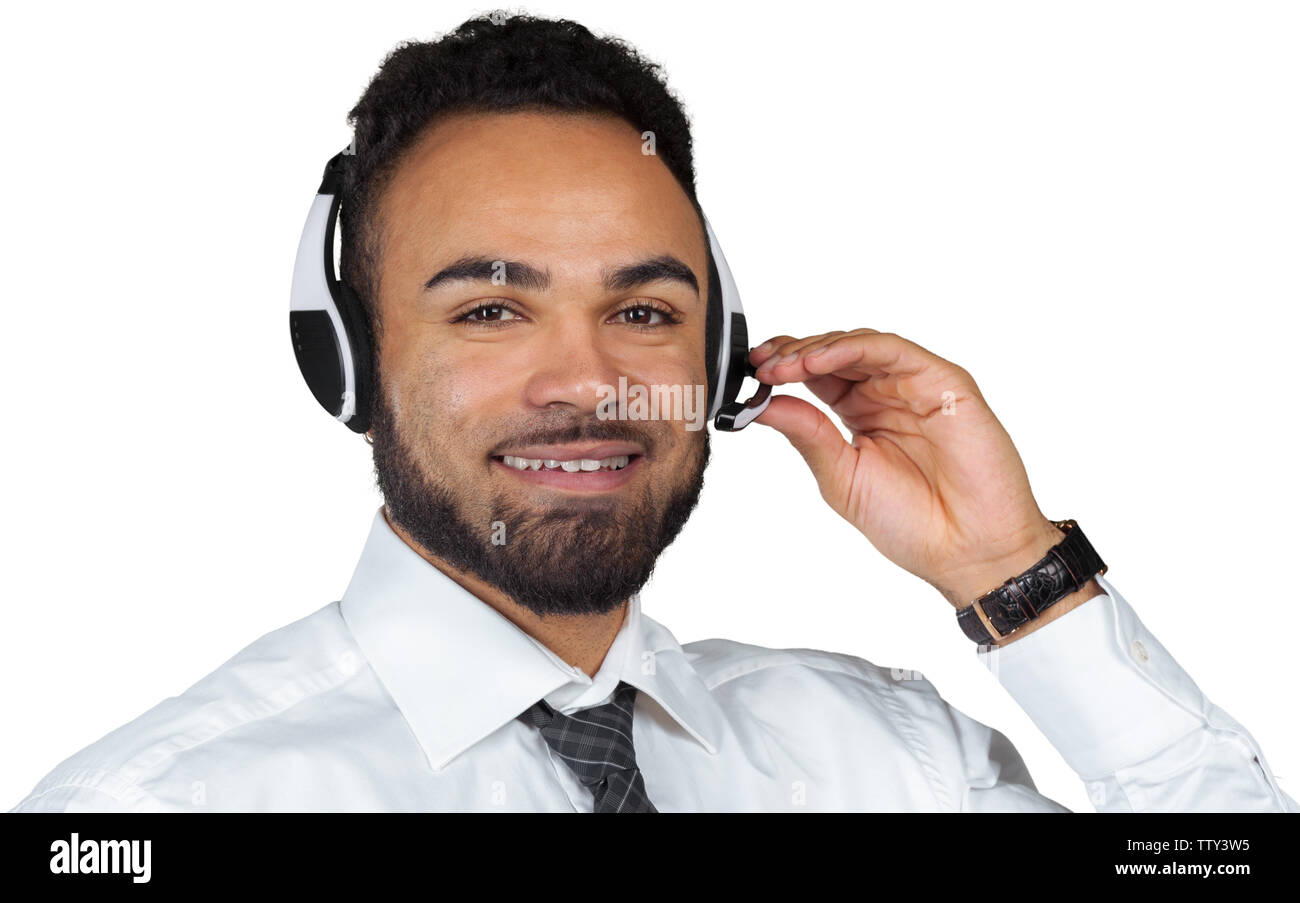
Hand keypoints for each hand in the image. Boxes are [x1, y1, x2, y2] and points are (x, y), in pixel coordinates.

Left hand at [750, 329, 1069, 608]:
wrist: (967, 550)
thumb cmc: (912, 523)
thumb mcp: (841, 477)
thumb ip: (807, 435)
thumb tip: (763, 404)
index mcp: (861, 415)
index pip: (816, 376)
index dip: (782, 368)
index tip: (750, 373)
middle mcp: (887, 394)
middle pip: (834, 354)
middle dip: (792, 354)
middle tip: (760, 366)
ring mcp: (915, 385)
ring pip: (860, 345)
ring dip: (817, 349)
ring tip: (783, 364)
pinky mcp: (945, 382)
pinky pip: (893, 351)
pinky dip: (853, 349)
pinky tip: (819, 361)